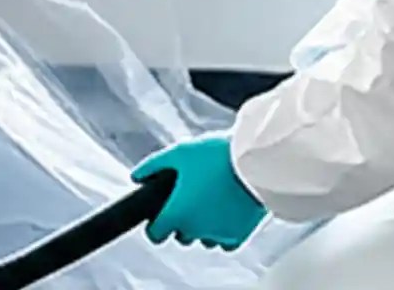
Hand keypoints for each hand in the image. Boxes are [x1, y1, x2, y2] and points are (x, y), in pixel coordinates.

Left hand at [131, 133, 267, 250]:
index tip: (161, 213)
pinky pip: (225, 241)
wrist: (256, 159)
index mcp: (177, 213)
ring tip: (211, 199)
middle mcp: (195, 229)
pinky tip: (226, 211)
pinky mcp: (239, 234)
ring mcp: (218, 234)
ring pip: (203, 238)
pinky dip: (223, 231)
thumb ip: (154, 165)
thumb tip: (137, 176)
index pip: (155, 234)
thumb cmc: (218, 153)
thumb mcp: (180, 152)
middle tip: (192, 197)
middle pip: (180, 235)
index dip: (155, 223)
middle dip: (181, 220)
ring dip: (202, 226)